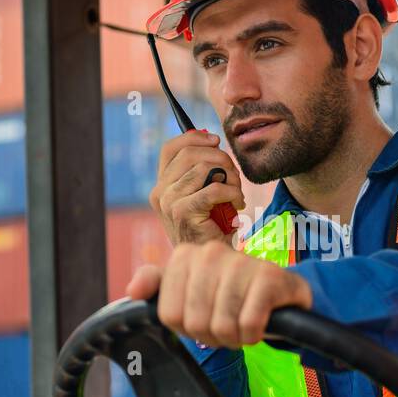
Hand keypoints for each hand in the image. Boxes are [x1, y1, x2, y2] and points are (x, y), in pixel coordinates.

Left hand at [125, 240, 312, 347]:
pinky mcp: (269, 276)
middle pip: (196, 323)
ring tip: (244, 323)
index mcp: (185, 256)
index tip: (205, 317)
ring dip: (236, 337)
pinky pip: (249, 325)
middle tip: (228, 323)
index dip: (188, 328)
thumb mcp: (189, 290)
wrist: (280, 293)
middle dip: (214, 335)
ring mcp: (241, 262)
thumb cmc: (229, 295)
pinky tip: (261, 322)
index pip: (170, 316)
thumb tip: (132, 291)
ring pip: (223, 326)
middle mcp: (210, 252)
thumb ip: (158, 287)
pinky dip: (254, 334)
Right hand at [150, 129, 245, 245]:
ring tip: (236, 191)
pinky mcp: (183, 213)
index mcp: (161, 185)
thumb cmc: (211, 227)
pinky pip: (215, 188)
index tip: (216, 140)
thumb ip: (200, 171)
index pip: (170, 148)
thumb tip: (212, 140)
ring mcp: (168, 203)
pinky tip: (237, 204)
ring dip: (230, 177)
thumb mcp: (202, 194)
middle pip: (189, 154)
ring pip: (204, 169)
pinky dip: (232, 192)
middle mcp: (159, 192)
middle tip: (234, 173)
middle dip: (219, 157)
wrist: (210, 259)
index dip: (193, 137)